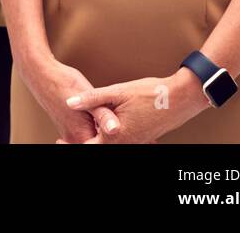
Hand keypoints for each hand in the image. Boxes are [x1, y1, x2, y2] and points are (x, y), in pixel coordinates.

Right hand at [18, 55, 119, 143]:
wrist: (41, 74)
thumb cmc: (64, 83)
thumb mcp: (88, 96)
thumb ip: (104, 115)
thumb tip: (116, 129)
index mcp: (81, 135)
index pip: (105, 143)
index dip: (116, 137)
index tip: (121, 128)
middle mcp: (74, 139)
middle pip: (98, 141)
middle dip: (109, 133)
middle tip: (112, 117)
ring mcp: (70, 134)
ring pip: (93, 137)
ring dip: (102, 129)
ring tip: (107, 114)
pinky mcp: (69, 127)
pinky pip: (86, 132)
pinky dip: (94, 125)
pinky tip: (98, 112)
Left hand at [63, 70, 209, 143]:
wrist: (181, 98)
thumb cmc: (150, 93)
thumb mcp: (117, 91)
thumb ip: (91, 99)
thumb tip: (68, 102)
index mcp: (116, 135)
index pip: (88, 147)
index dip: (71, 146)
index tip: (58, 142)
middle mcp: (126, 143)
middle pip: (99, 148)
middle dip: (83, 143)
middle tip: (63, 140)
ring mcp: (135, 143)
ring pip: (110, 146)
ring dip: (97, 140)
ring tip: (83, 131)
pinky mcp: (142, 139)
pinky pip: (122, 142)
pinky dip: (110, 138)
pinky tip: (106, 126)